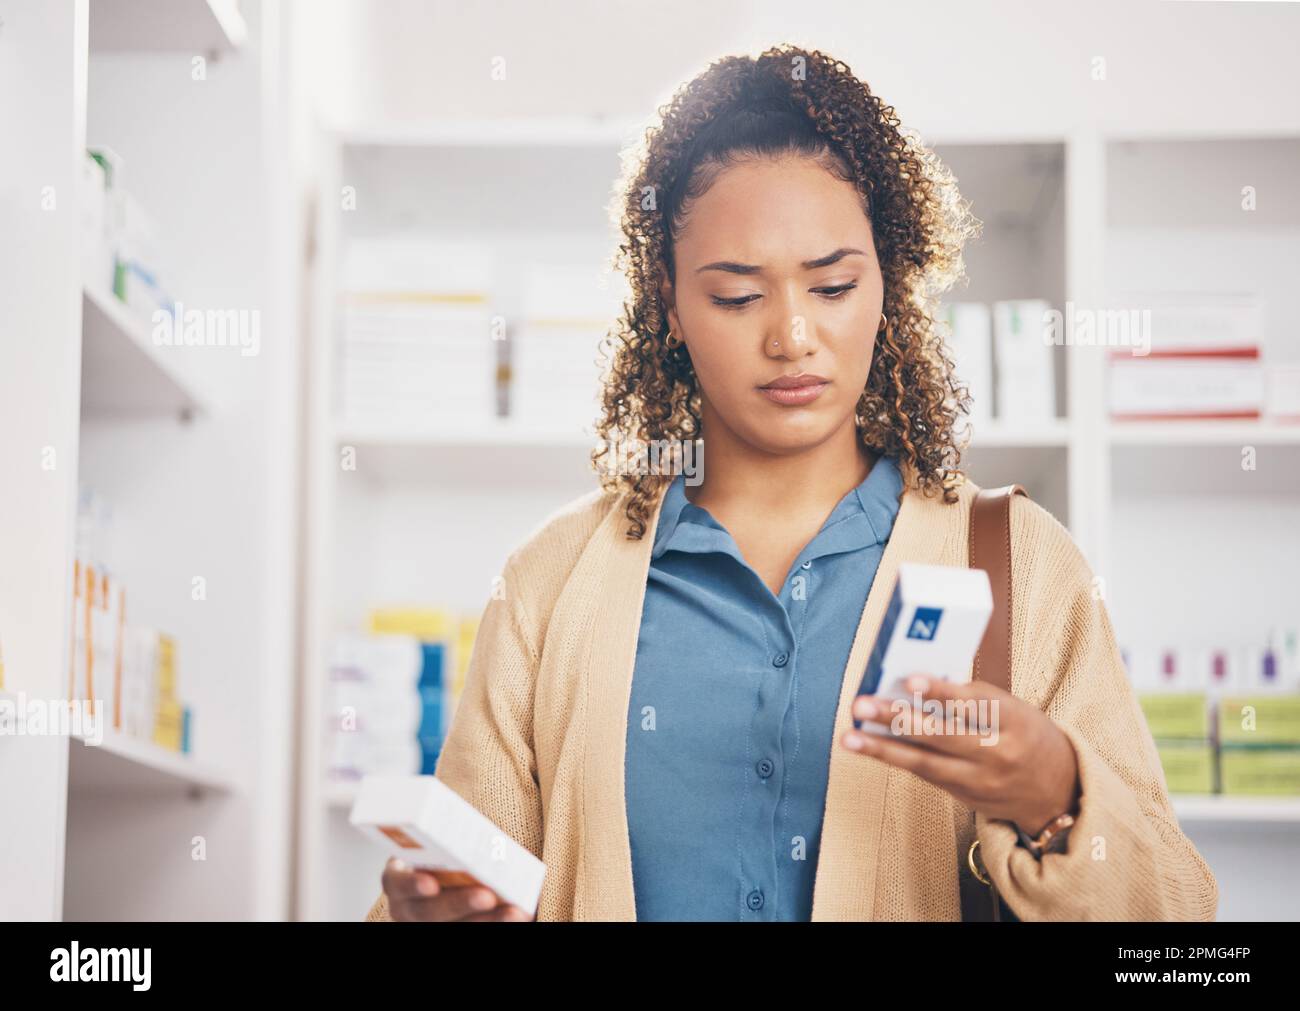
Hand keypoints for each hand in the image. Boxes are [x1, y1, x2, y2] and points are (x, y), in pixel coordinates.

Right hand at [381, 857, 534, 920]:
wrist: (445, 876)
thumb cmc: (444, 854)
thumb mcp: (439, 845)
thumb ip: (453, 842)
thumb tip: (487, 837)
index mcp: (398, 880)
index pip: (397, 883)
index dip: (412, 885)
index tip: (432, 884)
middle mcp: (407, 909)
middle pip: (430, 912)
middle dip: (460, 903)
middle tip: (488, 895)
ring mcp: (426, 925)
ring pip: (454, 928)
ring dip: (487, 921)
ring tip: (515, 912)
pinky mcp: (448, 930)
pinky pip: (469, 933)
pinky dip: (494, 924)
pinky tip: (518, 916)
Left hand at [841, 674, 1080, 835]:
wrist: (1059, 791)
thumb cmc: (1028, 735)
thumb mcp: (1015, 710)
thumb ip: (973, 700)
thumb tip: (917, 685)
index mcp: (1016, 721)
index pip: (976, 704)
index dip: (943, 692)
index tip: (912, 680)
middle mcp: (998, 753)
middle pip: (943, 735)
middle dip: (898, 719)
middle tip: (862, 704)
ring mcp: (981, 780)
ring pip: (926, 762)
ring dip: (882, 748)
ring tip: (850, 736)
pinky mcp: (966, 797)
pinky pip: (926, 774)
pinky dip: (896, 759)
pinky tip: (869, 747)